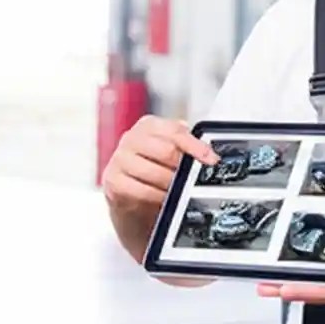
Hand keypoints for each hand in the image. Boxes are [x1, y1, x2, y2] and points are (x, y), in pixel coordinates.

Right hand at [101, 115, 217, 212]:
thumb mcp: (168, 151)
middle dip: (184, 167)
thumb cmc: (151, 170)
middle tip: (191, 177)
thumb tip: (207, 152)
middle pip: (166, 151)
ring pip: (157, 173)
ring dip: (173, 185)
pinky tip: (163, 198)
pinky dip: (159, 197)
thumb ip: (184, 145)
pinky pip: (144, 192)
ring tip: (178, 189)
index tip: (210, 158)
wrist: (129, 197)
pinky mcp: (114, 182)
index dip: (196, 146)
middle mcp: (130, 139)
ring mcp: (119, 160)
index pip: (175, 131)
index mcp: (147, 126)